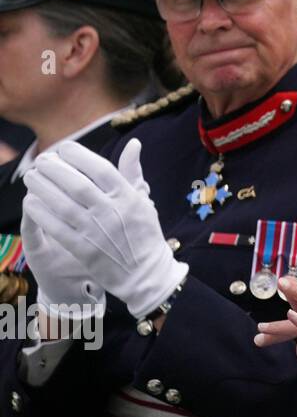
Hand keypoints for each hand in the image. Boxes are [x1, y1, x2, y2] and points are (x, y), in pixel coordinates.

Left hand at [22, 139, 185, 318]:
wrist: (145, 273)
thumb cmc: (144, 234)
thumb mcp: (143, 201)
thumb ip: (133, 172)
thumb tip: (134, 143)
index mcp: (129, 198)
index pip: (101, 169)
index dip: (79, 156)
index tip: (64, 148)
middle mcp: (112, 212)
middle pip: (78, 185)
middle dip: (55, 169)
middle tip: (41, 160)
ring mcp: (97, 232)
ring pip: (63, 204)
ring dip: (42, 188)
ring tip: (31, 177)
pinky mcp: (83, 250)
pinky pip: (56, 228)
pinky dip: (41, 213)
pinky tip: (31, 201)